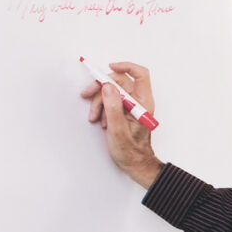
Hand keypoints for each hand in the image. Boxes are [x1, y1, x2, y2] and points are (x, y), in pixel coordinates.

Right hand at [79, 60, 162, 187]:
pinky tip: (100, 120)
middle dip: (101, 88)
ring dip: (99, 101)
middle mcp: (139, 103)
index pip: (140, 75)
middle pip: (119, 82)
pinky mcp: (125, 112)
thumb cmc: (131, 152)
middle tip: (88, 95)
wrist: (135, 165)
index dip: (125, 66)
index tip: (109, 67)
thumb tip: (108, 86)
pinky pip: (111, 101)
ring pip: (112, 91)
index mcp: (143, 104)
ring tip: (95, 117)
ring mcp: (132, 107)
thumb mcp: (118, 129)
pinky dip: (102, 108)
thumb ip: (113, 106)